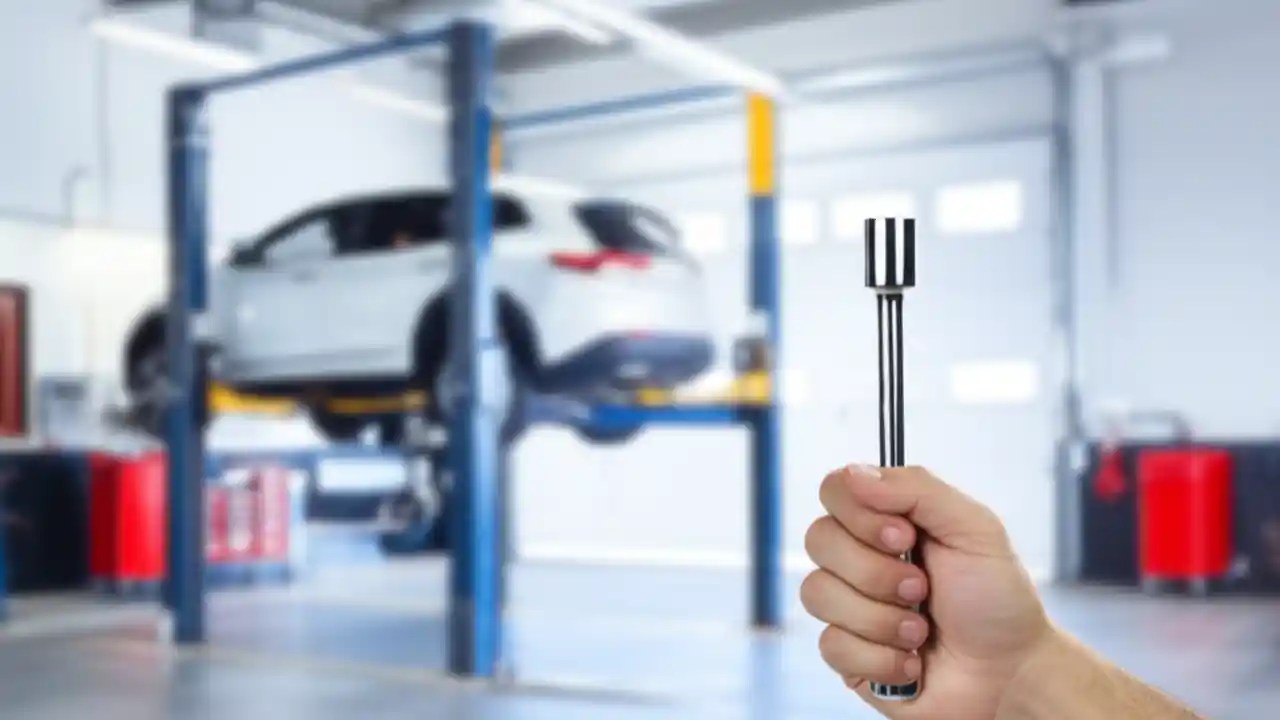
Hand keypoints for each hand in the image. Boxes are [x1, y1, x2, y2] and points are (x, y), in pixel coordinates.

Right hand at [801, 465, 1053, 719]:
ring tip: (920, 631)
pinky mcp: (847, 653)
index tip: (904, 536)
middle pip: (819, 540)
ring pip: (818, 593)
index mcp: (887, 520)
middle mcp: (860, 557)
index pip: (834, 491)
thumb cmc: (997, 600)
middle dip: (877, 572)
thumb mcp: (974, 529)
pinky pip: (831, 645)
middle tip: (922, 589)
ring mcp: (849, 605)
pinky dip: (880, 657)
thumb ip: (917, 489)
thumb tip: (853, 474)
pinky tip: (910, 661)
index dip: (859, 513)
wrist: (1010, 675)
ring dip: (881, 618)